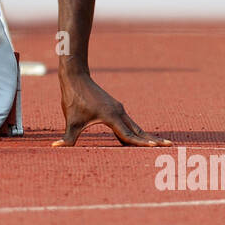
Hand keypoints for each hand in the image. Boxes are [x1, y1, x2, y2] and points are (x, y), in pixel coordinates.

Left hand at [55, 70, 170, 146]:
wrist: (76, 77)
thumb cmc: (74, 98)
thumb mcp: (71, 121)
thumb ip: (67, 138)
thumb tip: (55, 148)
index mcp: (111, 117)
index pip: (128, 135)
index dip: (140, 144)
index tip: (154, 148)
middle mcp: (119, 112)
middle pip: (139, 130)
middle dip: (153, 139)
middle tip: (169, 145)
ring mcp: (118, 110)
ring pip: (135, 126)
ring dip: (147, 135)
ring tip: (159, 144)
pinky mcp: (115, 108)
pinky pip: (129, 123)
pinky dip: (136, 131)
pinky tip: (138, 139)